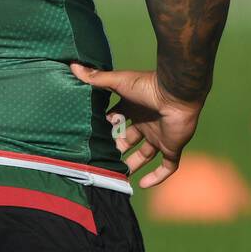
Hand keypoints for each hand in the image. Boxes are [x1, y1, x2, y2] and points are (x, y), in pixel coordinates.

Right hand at [70, 63, 202, 187]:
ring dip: (132, 165)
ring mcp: (160, 136)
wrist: (177, 93)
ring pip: (145, 155)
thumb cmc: (148, 85)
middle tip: (102, 159)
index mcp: (135, 107)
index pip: (118, 119)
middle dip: (117, 149)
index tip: (93, 135)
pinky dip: (156, 177)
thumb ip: (97, 78)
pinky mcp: (172, 147)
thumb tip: (73, 66)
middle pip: (129, 140)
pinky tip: (142, 185)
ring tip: (117, 176)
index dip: (107, 127)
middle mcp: (146, 122)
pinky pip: (167, 166)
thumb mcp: (119, 82)